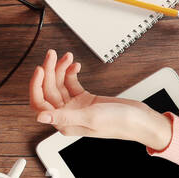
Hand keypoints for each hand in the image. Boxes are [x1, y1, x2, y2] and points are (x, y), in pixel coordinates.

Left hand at [30, 50, 172, 149]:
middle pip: (49, 90)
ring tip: (66, 56)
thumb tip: (39, 117)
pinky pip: (71, 83)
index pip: (40, 104)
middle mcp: (67, 115)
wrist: (141, 120)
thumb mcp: (90, 116)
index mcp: (63, 123)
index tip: (40, 68)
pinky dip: (71, 73)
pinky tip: (76, 65)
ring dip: (60, 69)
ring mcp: (75, 106)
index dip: (37, 85)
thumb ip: (64, 116)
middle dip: (50, 71)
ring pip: (59, 85)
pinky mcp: (85, 99)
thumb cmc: (120, 123)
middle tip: (52, 54)